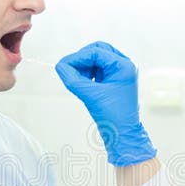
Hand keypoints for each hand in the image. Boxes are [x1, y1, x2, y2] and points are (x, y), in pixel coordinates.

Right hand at [55, 42, 156, 165]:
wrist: (123, 134)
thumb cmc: (113, 116)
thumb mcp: (90, 95)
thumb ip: (73, 79)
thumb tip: (60, 66)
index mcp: (124, 66)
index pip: (96, 52)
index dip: (78, 57)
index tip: (63, 65)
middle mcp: (124, 66)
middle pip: (98, 50)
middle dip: (82, 59)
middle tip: (69, 70)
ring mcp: (120, 72)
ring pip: (97, 59)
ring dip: (84, 66)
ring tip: (76, 78)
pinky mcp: (114, 80)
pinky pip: (98, 69)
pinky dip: (88, 72)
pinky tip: (82, 81)